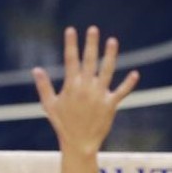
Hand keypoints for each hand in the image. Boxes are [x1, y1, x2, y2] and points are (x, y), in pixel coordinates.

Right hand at [33, 27, 138, 156]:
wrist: (79, 143)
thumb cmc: (63, 124)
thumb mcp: (49, 105)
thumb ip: (44, 86)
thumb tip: (36, 69)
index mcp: (71, 86)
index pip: (70, 60)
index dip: (71, 44)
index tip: (71, 30)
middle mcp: (85, 88)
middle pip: (89, 61)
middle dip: (91, 44)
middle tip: (93, 29)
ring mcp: (99, 96)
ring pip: (106, 71)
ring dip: (110, 56)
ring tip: (113, 41)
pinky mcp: (111, 104)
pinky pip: (121, 92)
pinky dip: (128, 84)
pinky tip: (135, 73)